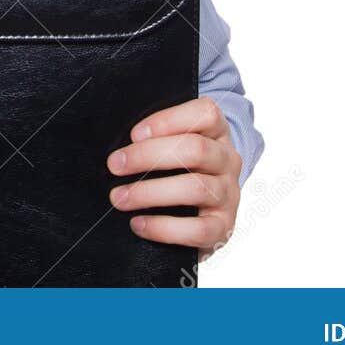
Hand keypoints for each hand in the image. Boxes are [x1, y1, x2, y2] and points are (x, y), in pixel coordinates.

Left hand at [106, 96, 240, 261]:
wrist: (205, 210)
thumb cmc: (180, 168)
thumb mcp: (173, 143)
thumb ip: (154, 137)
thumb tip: (119, 148)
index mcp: (216, 133)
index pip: (206, 113)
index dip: (168, 121)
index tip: (134, 134)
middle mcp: (228, 161)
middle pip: (196, 149)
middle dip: (148, 156)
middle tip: (115, 165)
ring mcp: (229, 194)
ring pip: (196, 188)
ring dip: (150, 193)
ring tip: (120, 198)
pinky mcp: (223, 227)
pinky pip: (199, 230)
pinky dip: (164, 228)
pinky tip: (139, 224)